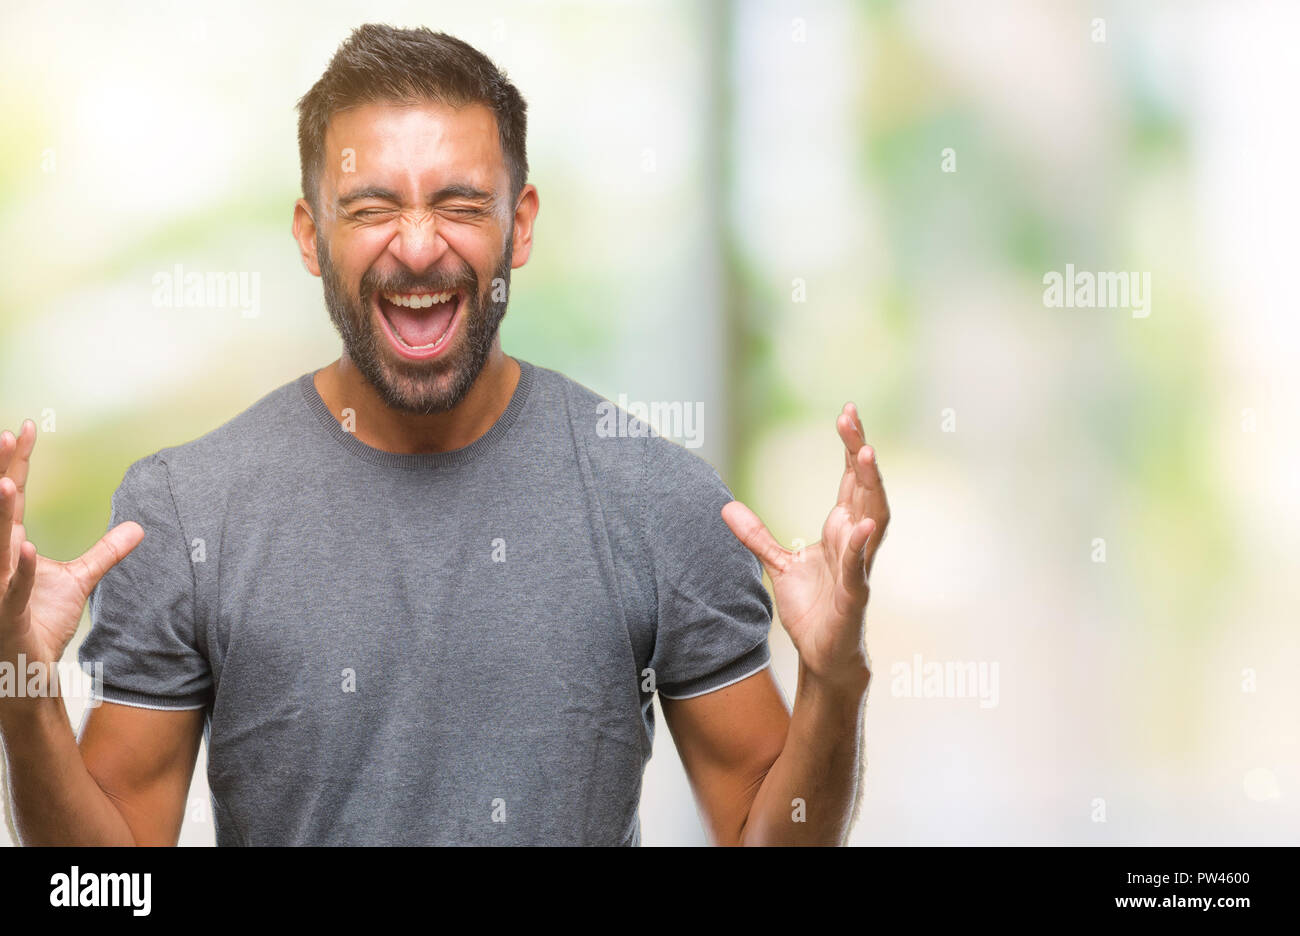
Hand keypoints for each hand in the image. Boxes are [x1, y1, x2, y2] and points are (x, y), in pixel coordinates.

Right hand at [0, 420, 143, 674]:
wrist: (25, 674)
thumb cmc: (39, 624)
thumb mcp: (77, 581)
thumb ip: (105, 552)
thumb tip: (139, 527)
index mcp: (11, 547)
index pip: (13, 496)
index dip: (18, 462)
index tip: (26, 427)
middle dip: (0, 474)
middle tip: (5, 436)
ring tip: (5, 482)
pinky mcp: (6, 617)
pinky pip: (12, 592)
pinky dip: (21, 573)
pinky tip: (27, 551)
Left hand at [722, 403, 889, 687]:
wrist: (824, 656)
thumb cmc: (812, 609)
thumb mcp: (779, 565)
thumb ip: (757, 535)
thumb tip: (726, 507)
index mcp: (841, 530)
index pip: (849, 479)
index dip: (850, 446)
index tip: (846, 413)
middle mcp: (855, 542)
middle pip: (864, 488)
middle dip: (860, 452)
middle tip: (852, 418)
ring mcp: (858, 567)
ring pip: (872, 519)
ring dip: (870, 486)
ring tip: (866, 454)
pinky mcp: (853, 596)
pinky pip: (858, 566)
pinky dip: (859, 545)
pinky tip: (858, 524)